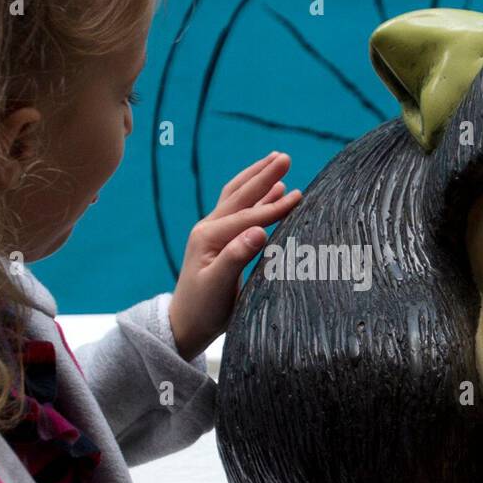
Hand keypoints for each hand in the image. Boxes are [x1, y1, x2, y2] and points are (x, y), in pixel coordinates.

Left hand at [168, 151, 301, 359]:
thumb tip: (259, 231)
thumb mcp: (219, 286)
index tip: (298, 196)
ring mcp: (212, 233)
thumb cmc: (203, 310)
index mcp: (209, 237)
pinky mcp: (219, 241)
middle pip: (240, 195)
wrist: (184, 325)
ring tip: (276, 162)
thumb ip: (237, 257)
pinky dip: (257, 198)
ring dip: (258, 179)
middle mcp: (209, 229)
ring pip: (237, 197)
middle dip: (263, 176)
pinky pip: (239, 210)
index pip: (247, 216)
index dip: (273, 206)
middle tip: (285, 157)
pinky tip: (272, 192)